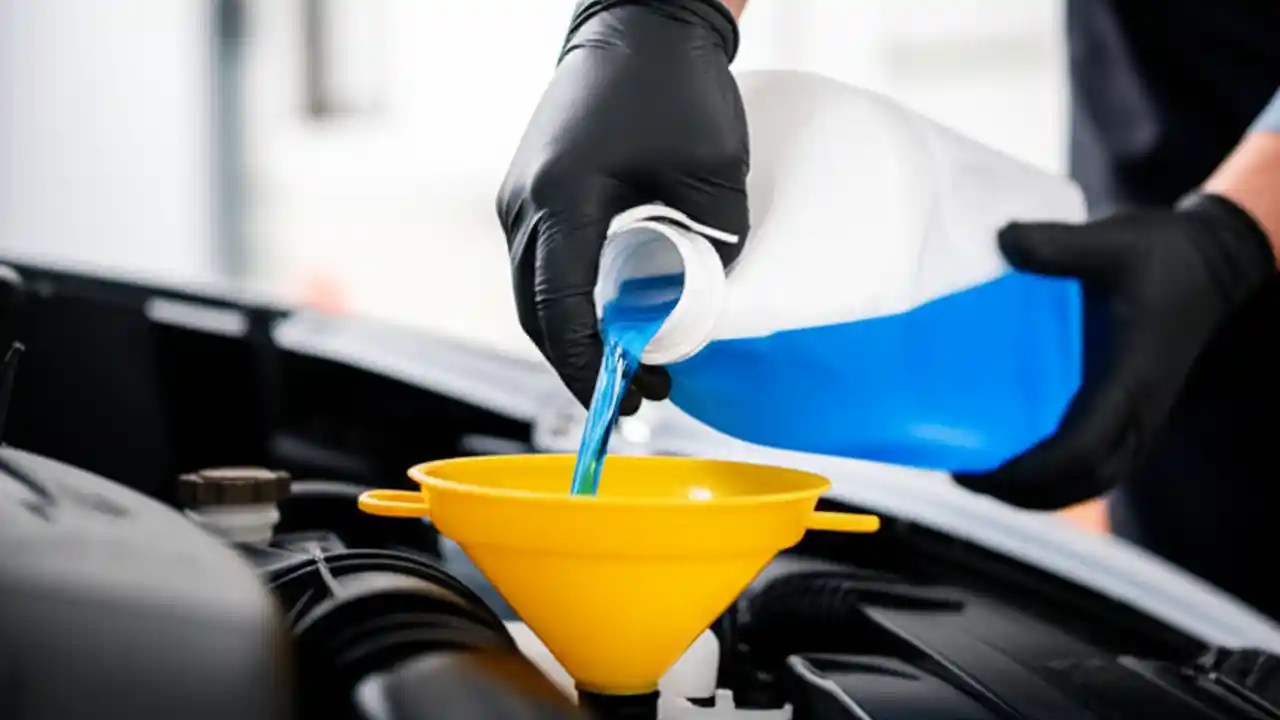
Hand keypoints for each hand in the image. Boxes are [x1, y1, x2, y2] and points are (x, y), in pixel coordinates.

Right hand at [497, 0, 748, 414]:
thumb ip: (715, 248)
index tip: (630, 398)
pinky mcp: (528, 190)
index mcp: (560, 203)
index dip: (589, 367)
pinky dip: (568, 301)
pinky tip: (612, 315)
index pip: (560, 313)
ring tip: (633, 361)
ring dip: (574, 333)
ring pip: (533, 293)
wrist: (638, 18)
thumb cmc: (675, 86)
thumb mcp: (714, 175)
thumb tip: (706, 308)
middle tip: (641, 391)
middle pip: (536, 315)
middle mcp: (523, 205)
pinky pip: (539, 264)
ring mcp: (518, 197)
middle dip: (581, 363)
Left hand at [955, 193, 1275, 508]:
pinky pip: (1091, 462)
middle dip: (1023, 492)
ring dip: (1036, 492)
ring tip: (978, 477)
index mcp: (1131, 380)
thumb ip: (1058, 245)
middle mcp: (1137, 412)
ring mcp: (1135, 418)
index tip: (985, 468)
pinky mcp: (1126, 412)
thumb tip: (1003, 239)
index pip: (1084, 449)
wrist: (1210, 263)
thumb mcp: (1111, 242)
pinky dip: (1052, 475)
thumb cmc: (1161, 255)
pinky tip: (1009, 461)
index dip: (1034, 469)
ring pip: (1089, 481)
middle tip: (963, 475)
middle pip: (1083, 481)